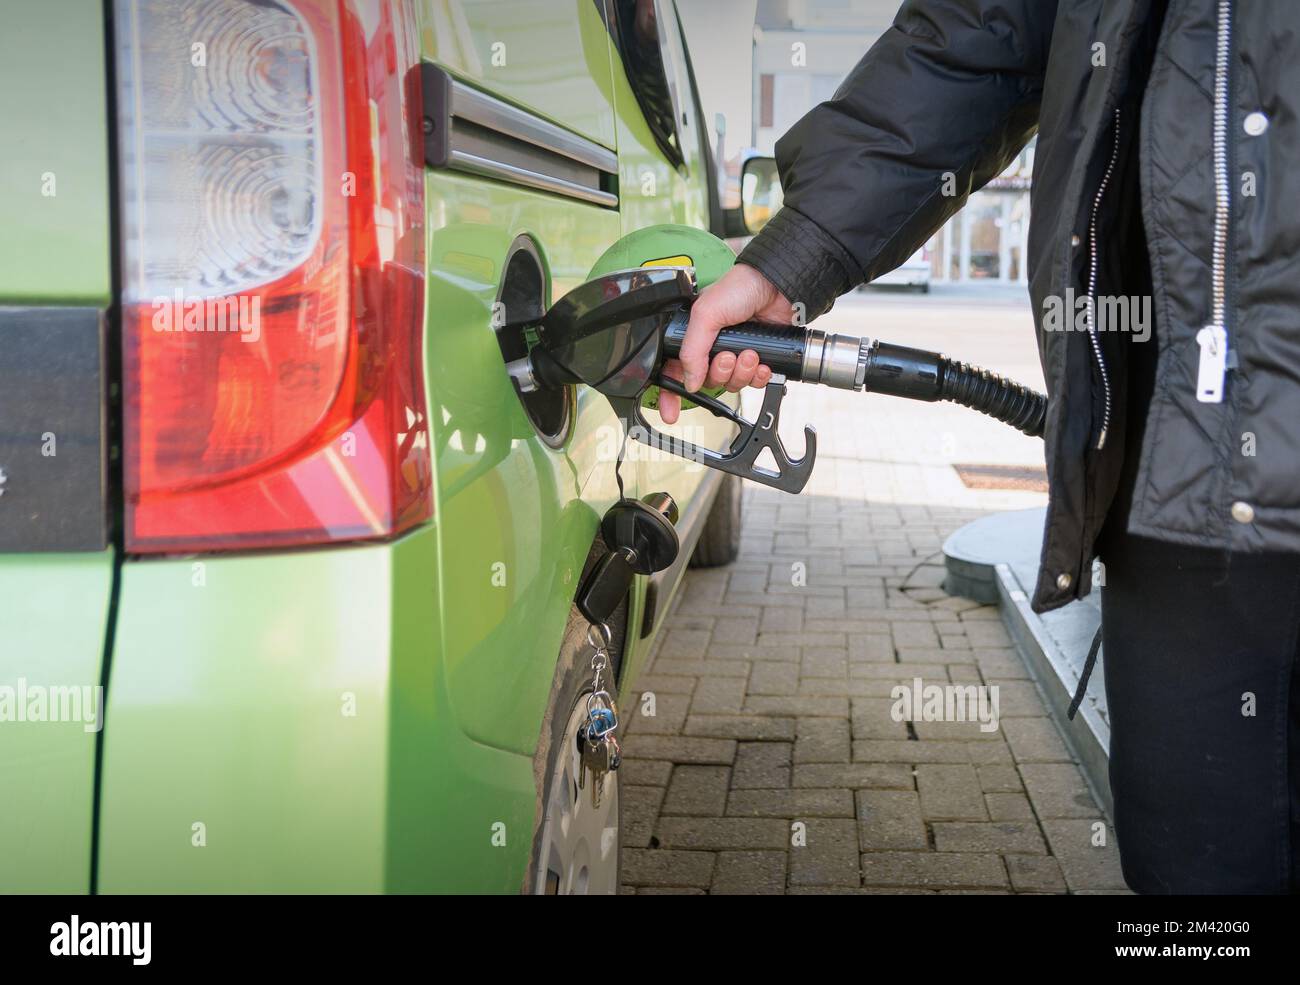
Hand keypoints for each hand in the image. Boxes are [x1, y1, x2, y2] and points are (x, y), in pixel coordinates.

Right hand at [658, 264, 795, 423]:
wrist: (777, 285)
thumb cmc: (740, 287)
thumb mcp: (705, 313)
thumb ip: (692, 350)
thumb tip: (689, 381)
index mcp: (693, 335)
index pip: (676, 370)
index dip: (671, 394)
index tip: (670, 412)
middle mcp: (712, 347)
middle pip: (708, 381)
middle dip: (720, 372)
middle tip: (728, 356)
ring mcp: (735, 353)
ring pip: (731, 384)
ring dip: (741, 372)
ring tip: (749, 354)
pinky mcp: (757, 357)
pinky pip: (753, 382)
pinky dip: (758, 375)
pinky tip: (761, 362)